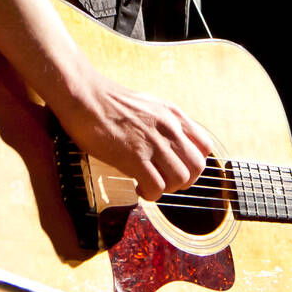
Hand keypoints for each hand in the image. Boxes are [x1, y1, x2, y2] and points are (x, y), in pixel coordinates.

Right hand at [56, 70, 214, 201]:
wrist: (86, 97)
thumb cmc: (111, 103)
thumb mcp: (150, 105)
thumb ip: (165, 123)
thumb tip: (171, 143)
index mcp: (174, 115)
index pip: (205, 146)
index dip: (194, 162)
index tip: (178, 167)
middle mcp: (170, 128)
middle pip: (197, 167)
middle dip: (184, 181)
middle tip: (166, 181)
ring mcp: (154, 143)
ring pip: (180, 179)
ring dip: (167, 189)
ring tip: (151, 185)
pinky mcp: (135, 157)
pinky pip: (157, 187)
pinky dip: (150, 194)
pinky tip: (138, 187)